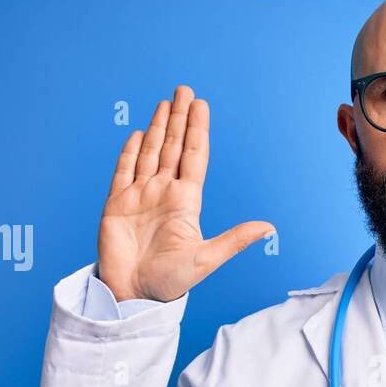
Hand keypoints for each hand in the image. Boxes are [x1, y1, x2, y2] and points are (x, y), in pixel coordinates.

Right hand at [97, 84, 274, 301]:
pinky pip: (123, 171)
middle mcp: (164, 193)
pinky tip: (139, 134)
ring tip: (165, 103)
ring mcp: (139, 196)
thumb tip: (269, 228)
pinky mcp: (116, 204)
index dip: (197, 130)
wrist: (133, 296)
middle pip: (173, 147)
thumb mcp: (206, 260)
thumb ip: (235, 240)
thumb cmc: (170, 283)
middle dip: (179, 118)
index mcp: (186, 202)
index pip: (194, 157)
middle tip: (184, 90)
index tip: (200, 105)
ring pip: (150, 153)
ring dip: (158, 128)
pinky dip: (130, 152)